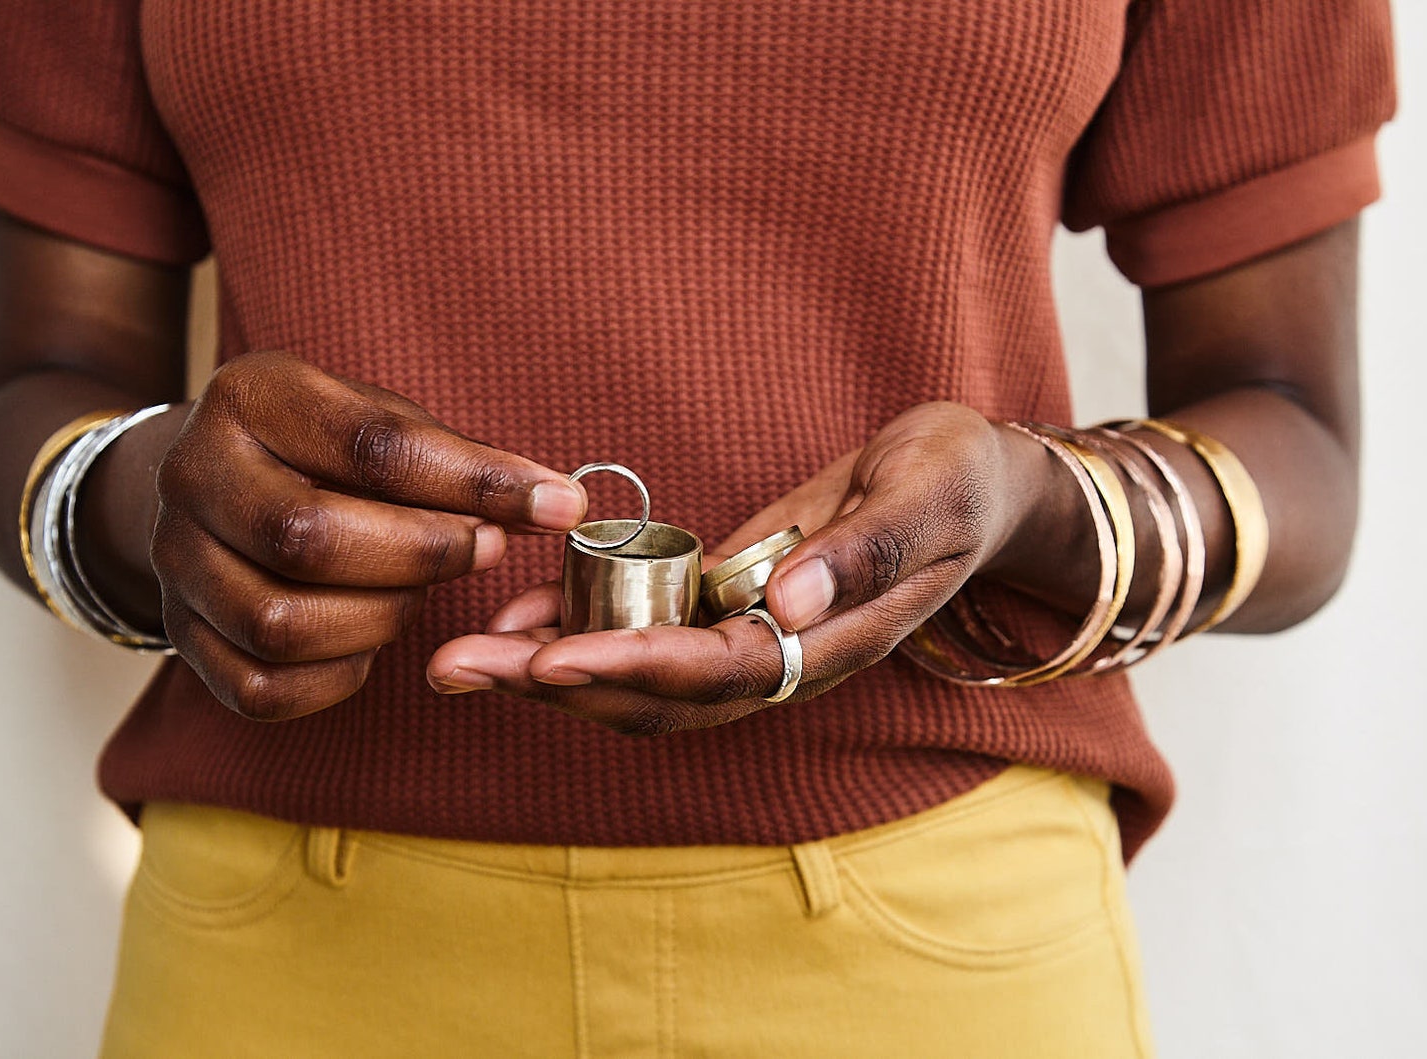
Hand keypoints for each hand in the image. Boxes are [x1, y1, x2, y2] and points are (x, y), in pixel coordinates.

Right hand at [151, 352, 587, 719]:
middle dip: (424, 555)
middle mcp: (192, 478)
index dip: (474, 483)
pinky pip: (267, 688)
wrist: (216, 486)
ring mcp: (177, 564)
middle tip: (482, 550)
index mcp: (249, 399)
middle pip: (310, 539)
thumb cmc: (322, 452)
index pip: (369, 445)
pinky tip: (368, 636)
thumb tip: (561, 506)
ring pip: (285, 623)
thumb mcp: (382, 421)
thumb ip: (462, 463)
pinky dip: (340, 673)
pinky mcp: (184, 639)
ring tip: (415, 590)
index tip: (556, 506)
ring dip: (381, 617)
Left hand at [427, 402, 1040, 733]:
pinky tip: (521, 615)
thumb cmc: (957, 482)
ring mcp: (752, 641)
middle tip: (454, 667)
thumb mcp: (930, 495)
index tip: (552, 660)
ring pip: (640, 685)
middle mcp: (784, 660)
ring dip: (548, 675)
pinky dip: (580, 633)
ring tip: (458, 657)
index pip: (723, 671)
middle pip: (658, 699)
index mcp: (835, 642)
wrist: (972, 486)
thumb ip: (867, 551)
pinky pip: (645, 639)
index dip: (635, 668)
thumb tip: (790, 607)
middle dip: (555, 688)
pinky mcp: (728, 608)